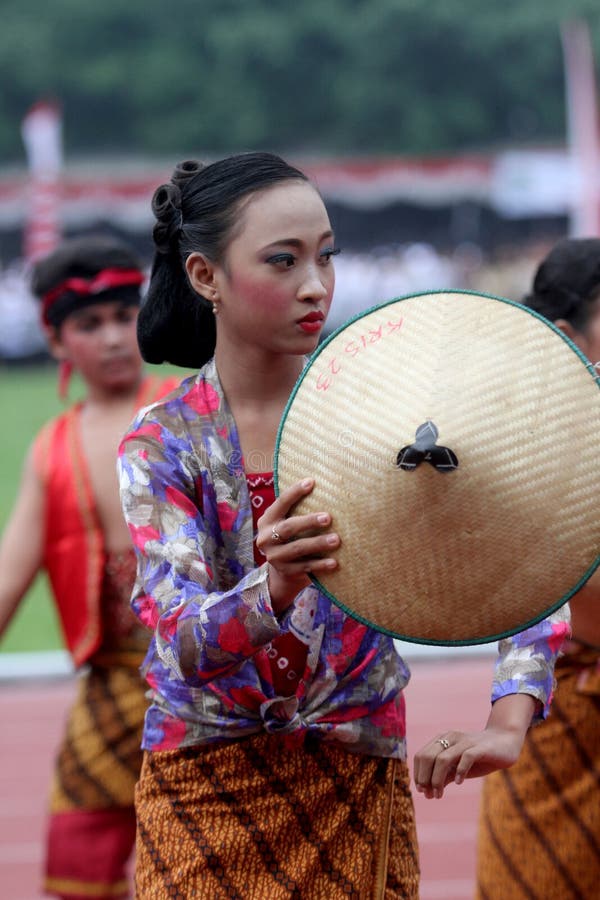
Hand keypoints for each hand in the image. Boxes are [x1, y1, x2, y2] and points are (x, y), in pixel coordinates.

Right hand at [256, 478, 339, 614]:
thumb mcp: (287, 522)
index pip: (280, 503)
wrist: (282, 571)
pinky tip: (334, 562)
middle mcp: (266, 538)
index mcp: (267, 520)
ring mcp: (275, 557)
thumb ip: (298, 509)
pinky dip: (320, 565)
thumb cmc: (292, 537)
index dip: (294, 492)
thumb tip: (327, 487)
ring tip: (336, 540)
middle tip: (328, 518)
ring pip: (297, 548)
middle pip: (288, 528)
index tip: (311, 482)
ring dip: (318, 543)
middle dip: (309, 522)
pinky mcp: (285, 571)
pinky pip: (305, 567)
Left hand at [412, 694, 535, 798]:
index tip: (422, 791)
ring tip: (439, 794)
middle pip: (428, 757)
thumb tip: (428, 791)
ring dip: (437, 779)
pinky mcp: (480, 747)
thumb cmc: (480, 756)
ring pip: (442, 759)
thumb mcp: (459, 767)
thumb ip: (445, 776)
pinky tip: (459, 782)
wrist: (505, 742)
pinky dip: (459, 771)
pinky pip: (465, 757)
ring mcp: (465, 741)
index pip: (421, 756)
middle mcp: (451, 738)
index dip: (418, 774)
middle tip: (429, 795)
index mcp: (443, 740)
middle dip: (425, 778)